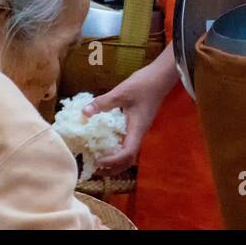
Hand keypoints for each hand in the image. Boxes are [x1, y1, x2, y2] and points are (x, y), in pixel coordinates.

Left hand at [82, 50, 176, 176]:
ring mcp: (138, 130)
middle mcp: (138, 133)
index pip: (127, 153)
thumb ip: (103, 102)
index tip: (97, 160)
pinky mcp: (136, 125)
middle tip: (95, 168)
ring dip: (114, 161)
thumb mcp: (122, 92)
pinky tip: (104, 144)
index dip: (112, 161)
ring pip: (128, 153)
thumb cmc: (144, 84)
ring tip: (98, 160)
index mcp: (137, 129)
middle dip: (113, 168)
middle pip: (128, 160)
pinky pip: (126, 143)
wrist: (161, 76)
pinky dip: (116, 150)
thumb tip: (84, 112)